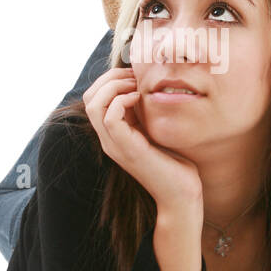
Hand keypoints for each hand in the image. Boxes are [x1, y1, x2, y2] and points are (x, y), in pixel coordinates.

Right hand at [82, 66, 202, 208]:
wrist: (181, 194)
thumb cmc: (174, 162)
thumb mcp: (154, 130)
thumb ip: (144, 113)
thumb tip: (144, 84)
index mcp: (112, 134)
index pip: (93, 98)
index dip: (110, 79)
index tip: (134, 75)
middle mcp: (108, 139)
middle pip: (89, 98)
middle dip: (110, 78)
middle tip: (134, 77)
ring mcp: (115, 145)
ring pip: (94, 105)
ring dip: (114, 86)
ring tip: (136, 86)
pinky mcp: (128, 150)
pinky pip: (110, 117)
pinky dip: (122, 101)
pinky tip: (140, 99)